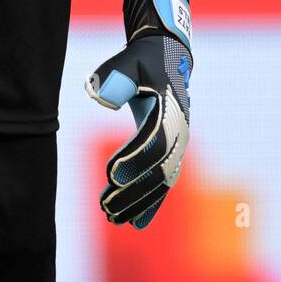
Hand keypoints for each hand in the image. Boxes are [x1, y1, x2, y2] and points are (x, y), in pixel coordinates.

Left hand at [85, 0, 191, 228]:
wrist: (167, 58)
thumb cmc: (142, 59)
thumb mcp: (128, 60)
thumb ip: (114, 75)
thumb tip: (100, 97)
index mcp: (170, 110)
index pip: (153, 141)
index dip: (133, 159)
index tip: (110, 175)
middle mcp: (179, 132)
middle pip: (158, 170)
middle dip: (132, 191)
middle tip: (105, 208)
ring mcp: (178, 145)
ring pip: (161, 182)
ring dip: (137, 202)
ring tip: (111, 218)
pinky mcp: (171, 152)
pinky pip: (162, 182)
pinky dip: (150, 203)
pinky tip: (135, 223)